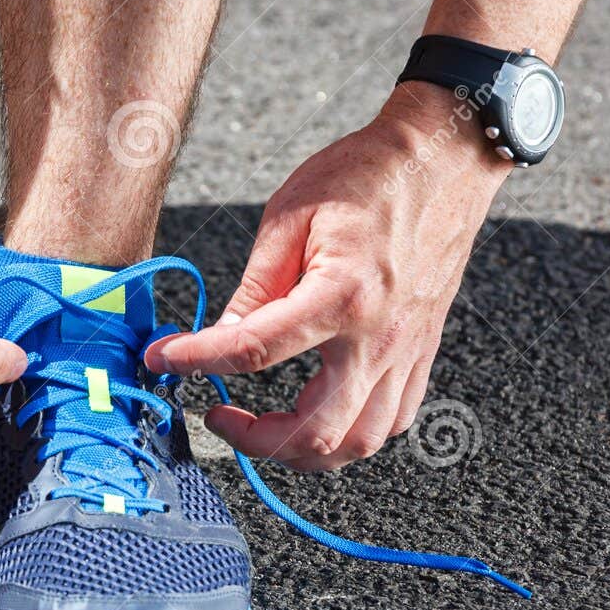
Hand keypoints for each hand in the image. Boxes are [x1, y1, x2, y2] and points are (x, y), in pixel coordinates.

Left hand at [146, 84, 511, 469]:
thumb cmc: (368, 174)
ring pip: (361, 441)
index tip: (164, 360)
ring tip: (266, 427)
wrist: (444, 158)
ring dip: (305, 451)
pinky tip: (321, 412)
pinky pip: (393, 419)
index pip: (254, 352)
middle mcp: (380, 336)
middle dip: (255, 440)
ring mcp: (408, 350)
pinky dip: (352, 432)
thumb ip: (255, 288)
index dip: (198, 361)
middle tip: (219, 413)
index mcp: (342, 296)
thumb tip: (220, 336)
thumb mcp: (289, 216)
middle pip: (316, 431)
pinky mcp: (422, 350)